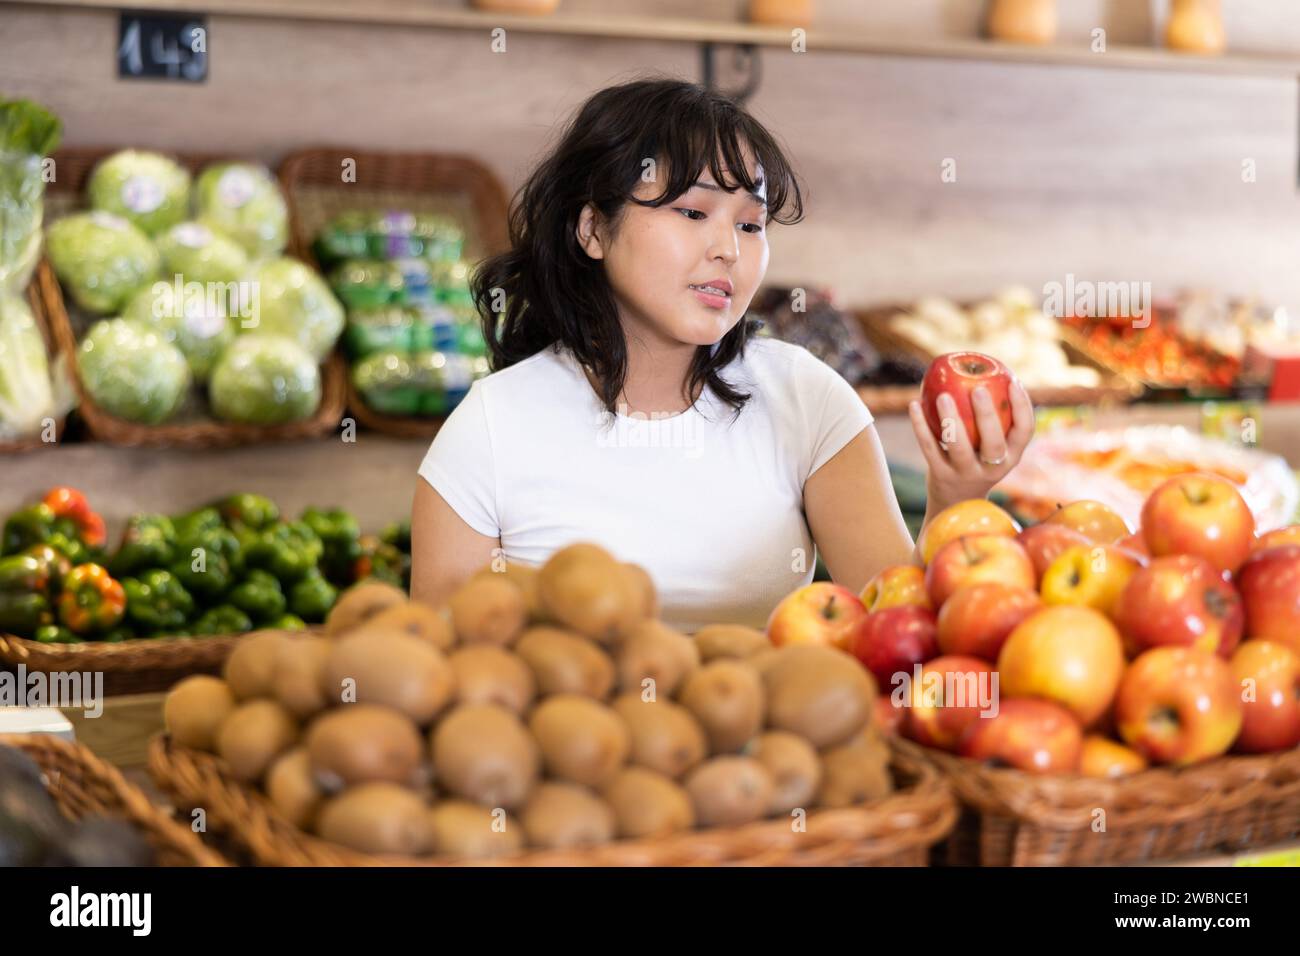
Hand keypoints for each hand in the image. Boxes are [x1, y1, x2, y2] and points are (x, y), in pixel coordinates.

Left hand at [907, 379, 1034, 511]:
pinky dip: (920, 426)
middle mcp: (992, 469)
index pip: (1025, 431)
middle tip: (978, 389)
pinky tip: (914, 404)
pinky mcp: (941, 476)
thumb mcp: (993, 446)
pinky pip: (930, 448)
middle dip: (988, 416)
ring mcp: (966, 474)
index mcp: (1011, 456)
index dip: (1023, 407)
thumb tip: (988, 371)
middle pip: (994, 444)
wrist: (955, 502)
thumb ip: (996, 418)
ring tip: (943, 396)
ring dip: (951, 420)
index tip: (1013, 381)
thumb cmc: (978, 460)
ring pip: (960, 448)